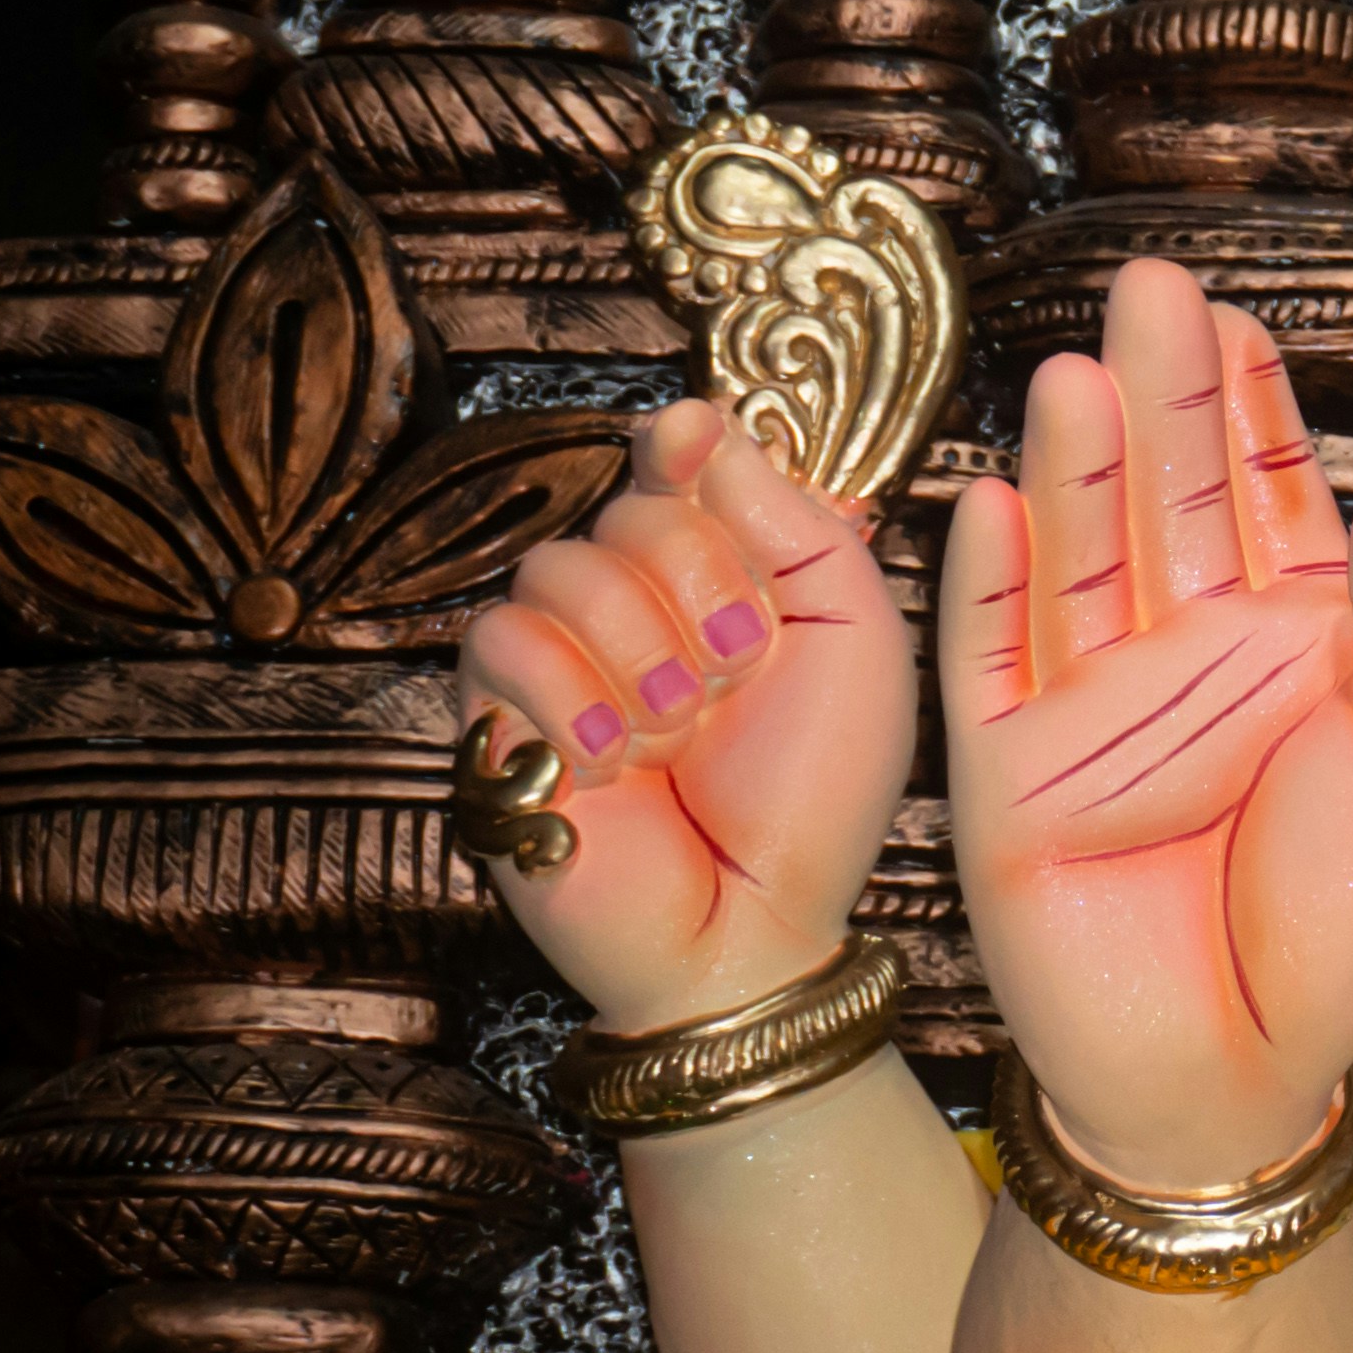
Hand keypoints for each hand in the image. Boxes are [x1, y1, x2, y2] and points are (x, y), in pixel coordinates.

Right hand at [453, 400, 910, 1033]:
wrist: (755, 924)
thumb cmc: (813, 797)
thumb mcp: (855, 645)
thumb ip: (799, 528)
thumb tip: (704, 428)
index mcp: (728, 573)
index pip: (680, 462)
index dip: (682, 443)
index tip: (689, 443)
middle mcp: (640, 601)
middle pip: (631, 509)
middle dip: (699, 586)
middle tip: (740, 672)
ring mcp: (565, 657)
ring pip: (560, 567)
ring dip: (640, 651)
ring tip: (681, 731)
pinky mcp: (497, 716)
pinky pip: (501, 640)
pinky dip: (570, 698)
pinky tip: (614, 760)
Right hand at [943, 259, 1352, 1187]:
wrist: (1236, 1070)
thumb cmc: (1340, 932)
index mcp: (1298, 640)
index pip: (1269, 493)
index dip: (1253, 405)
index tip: (1239, 315)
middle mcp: (1189, 649)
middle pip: (1170, 495)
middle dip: (1163, 392)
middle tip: (1150, 285)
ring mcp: (1092, 701)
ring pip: (1082, 554)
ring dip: (1080, 467)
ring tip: (1082, 376)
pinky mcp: (1012, 767)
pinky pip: (994, 656)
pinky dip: (995, 580)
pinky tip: (999, 498)